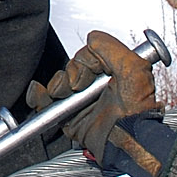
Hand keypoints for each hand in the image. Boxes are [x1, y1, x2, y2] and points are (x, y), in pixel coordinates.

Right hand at [25, 31, 161, 159]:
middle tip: (80, 86)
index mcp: (113, 71)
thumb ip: (112, 47)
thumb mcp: (134, 67)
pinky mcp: (69, 117)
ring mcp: (82, 101)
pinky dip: (39, 96)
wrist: (125, 139)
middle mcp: (97, 85)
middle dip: (72, 74)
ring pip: (58, 82)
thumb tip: (92, 38)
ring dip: (58, 85)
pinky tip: (40, 93)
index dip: (87, 62)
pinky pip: (47, 102)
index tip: (93, 72)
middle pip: (72, 67)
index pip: (88, 54)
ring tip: (66, 94)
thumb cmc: (136, 110)